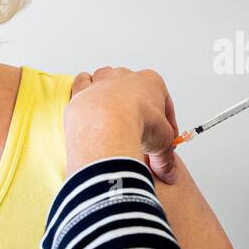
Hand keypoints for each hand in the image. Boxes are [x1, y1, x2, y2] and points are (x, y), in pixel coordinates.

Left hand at [66, 67, 179, 182]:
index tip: (164, 137)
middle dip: (136, 107)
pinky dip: (85, 90)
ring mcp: (103, 82)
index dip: (165, 122)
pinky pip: (82, 82)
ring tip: (113, 116)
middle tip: (137, 129)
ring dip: (110, 94)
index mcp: (151, 82)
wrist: (109, 125)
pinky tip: (90, 105)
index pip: (162, 101)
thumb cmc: (138, 123)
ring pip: (106, 79)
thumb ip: (166, 156)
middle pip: (133, 90)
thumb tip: (167, 171)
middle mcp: (126, 77)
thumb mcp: (163, 143)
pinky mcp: (82, 91)